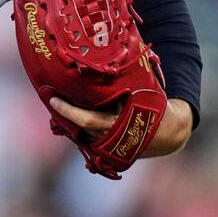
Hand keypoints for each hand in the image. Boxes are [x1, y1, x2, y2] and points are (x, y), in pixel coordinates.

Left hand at [48, 96, 193, 157]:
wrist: (167, 133)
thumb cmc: (154, 107)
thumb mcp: (140, 94)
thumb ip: (120, 86)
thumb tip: (101, 66)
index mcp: (117, 125)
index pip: (87, 120)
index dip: (68, 110)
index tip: (53, 99)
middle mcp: (108, 138)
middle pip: (78, 127)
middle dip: (63, 114)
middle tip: (50, 97)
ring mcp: (106, 147)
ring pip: (80, 133)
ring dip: (67, 120)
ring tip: (56, 102)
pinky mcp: (105, 150)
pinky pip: (86, 137)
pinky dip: (76, 126)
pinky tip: (68, 112)